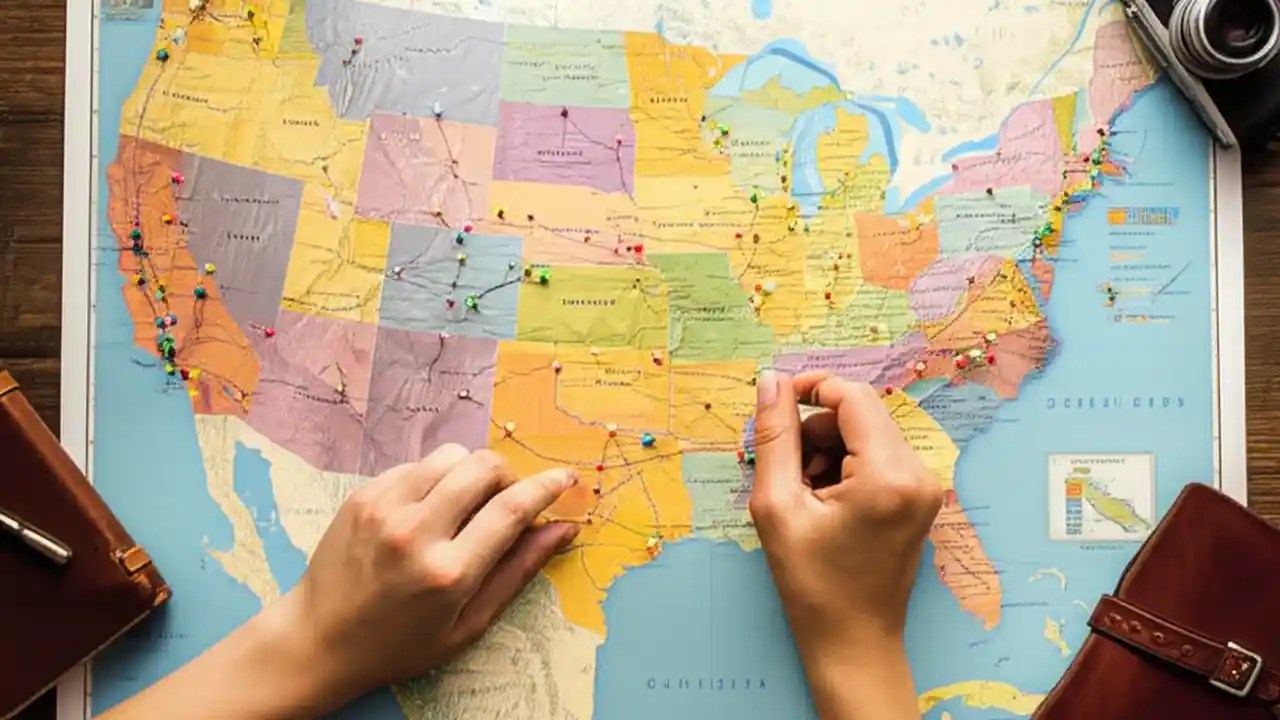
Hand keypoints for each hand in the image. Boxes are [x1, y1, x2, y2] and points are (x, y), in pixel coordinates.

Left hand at [285, 445, 579, 703]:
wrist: (318, 639)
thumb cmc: (400, 643)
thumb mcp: (468, 624)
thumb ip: (517, 571)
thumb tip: (563, 529)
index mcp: (448, 573)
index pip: (511, 509)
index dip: (546, 487)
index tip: (565, 478)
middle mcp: (415, 532)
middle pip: (483, 467)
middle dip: (509, 477)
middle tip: (506, 503)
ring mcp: (384, 508)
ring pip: (451, 455)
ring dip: (472, 472)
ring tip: (466, 504)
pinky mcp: (363, 494)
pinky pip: (417, 464)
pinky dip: (436, 478)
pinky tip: (429, 509)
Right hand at [751, 370, 940, 718]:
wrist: (853, 644)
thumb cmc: (811, 584)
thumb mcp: (778, 506)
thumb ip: (775, 436)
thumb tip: (772, 379)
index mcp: (889, 475)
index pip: (853, 397)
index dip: (811, 388)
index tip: (775, 402)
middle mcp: (919, 474)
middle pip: (861, 413)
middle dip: (815, 429)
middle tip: (783, 467)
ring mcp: (924, 487)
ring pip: (867, 434)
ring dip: (828, 448)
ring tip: (803, 493)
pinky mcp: (919, 499)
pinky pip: (877, 457)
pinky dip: (845, 466)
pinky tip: (823, 502)